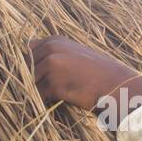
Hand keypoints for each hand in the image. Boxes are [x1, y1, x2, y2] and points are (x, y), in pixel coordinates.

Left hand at [27, 35, 141, 123]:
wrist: (116, 85)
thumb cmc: (96, 72)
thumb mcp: (74, 54)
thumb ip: (53, 54)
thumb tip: (29, 60)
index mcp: (54, 40)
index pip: (27, 51)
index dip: (30, 64)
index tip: (36, 74)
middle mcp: (50, 49)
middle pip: (25, 67)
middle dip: (32, 78)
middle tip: (46, 87)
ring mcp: (51, 65)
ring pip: (31, 82)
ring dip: (39, 90)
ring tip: (55, 94)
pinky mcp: (53, 84)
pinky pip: (39, 95)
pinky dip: (44, 100)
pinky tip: (57, 100)